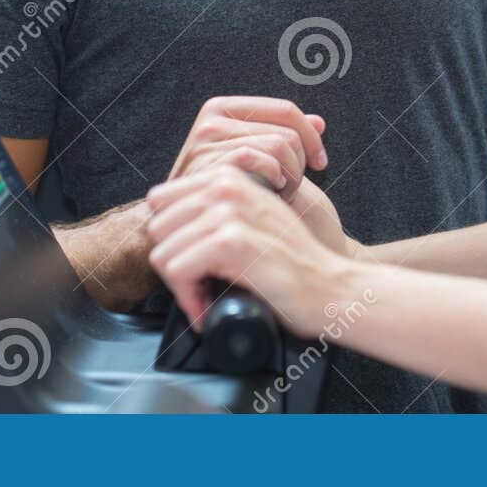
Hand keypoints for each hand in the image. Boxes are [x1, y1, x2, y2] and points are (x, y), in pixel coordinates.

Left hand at [146, 166, 357, 336]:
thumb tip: (167, 221)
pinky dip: (188, 300)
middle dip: (174, 264)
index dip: (172, 239)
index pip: (160, 202)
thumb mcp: (255, 217)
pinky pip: (177, 272)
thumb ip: (217, 209)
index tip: (194, 263)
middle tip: (200, 286)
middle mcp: (226, 186)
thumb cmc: (293, 262)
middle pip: (157, 228)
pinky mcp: (231, 242)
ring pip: (163, 253)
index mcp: (229, 177)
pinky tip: (208, 309)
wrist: (329, 287)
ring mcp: (229, 212)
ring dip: (181, 287)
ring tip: (206, 299)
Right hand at [166, 96, 327, 197]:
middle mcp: (211, 118)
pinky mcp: (208, 163)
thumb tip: (320, 122)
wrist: (190, 223)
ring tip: (283, 193)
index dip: (311, 136)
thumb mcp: (258, 157)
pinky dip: (277, 179)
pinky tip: (275, 196)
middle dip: (300, 162)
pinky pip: (262, 160)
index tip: (320, 163)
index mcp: (223, 108)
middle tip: (294, 186)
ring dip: (292, 175)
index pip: (285, 109)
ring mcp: (206, 140)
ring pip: (280, 145)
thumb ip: (283, 135)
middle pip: (287, 130)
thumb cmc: (232, 189)